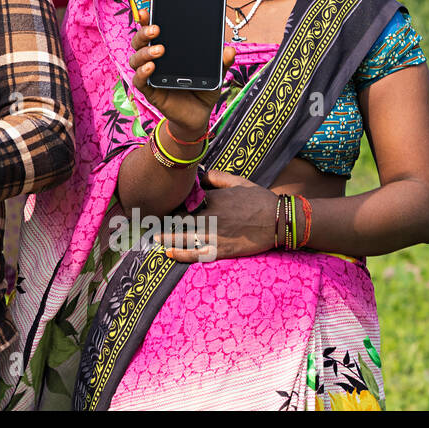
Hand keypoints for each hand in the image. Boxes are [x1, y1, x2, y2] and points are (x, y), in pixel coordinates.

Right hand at [129, 8, 234, 138]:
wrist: (199, 115)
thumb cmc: (202, 89)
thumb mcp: (215, 73)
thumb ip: (221, 62)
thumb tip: (230, 50)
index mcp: (167, 50)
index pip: (153, 32)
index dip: (148, 20)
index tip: (149, 8)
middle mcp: (154, 60)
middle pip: (139, 42)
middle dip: (143, 32)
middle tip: (156, 29)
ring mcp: (150, 75)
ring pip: (135, 59)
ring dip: (144, 52)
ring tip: (159, 50)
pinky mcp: (150, 91)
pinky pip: (139, 80)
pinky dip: (142, 73)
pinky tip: (151, 67)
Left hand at [156, 169, 277, 262]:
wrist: (279, 219)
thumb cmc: (259, 199)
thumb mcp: (237, 181)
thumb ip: (215, 176)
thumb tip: (198, 174)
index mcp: (212, 198)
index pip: (184, 201)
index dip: (171, 205)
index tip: (160, 206)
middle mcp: (210, 216)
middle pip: (179, 219)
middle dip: (164, 222)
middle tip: (149, 223)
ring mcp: (215, 234)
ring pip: (183, 237)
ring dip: (166, 237)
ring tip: (153, 238)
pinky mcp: (222, 250)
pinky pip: (196, 253)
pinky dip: (180, 254)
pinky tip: (168, 253)